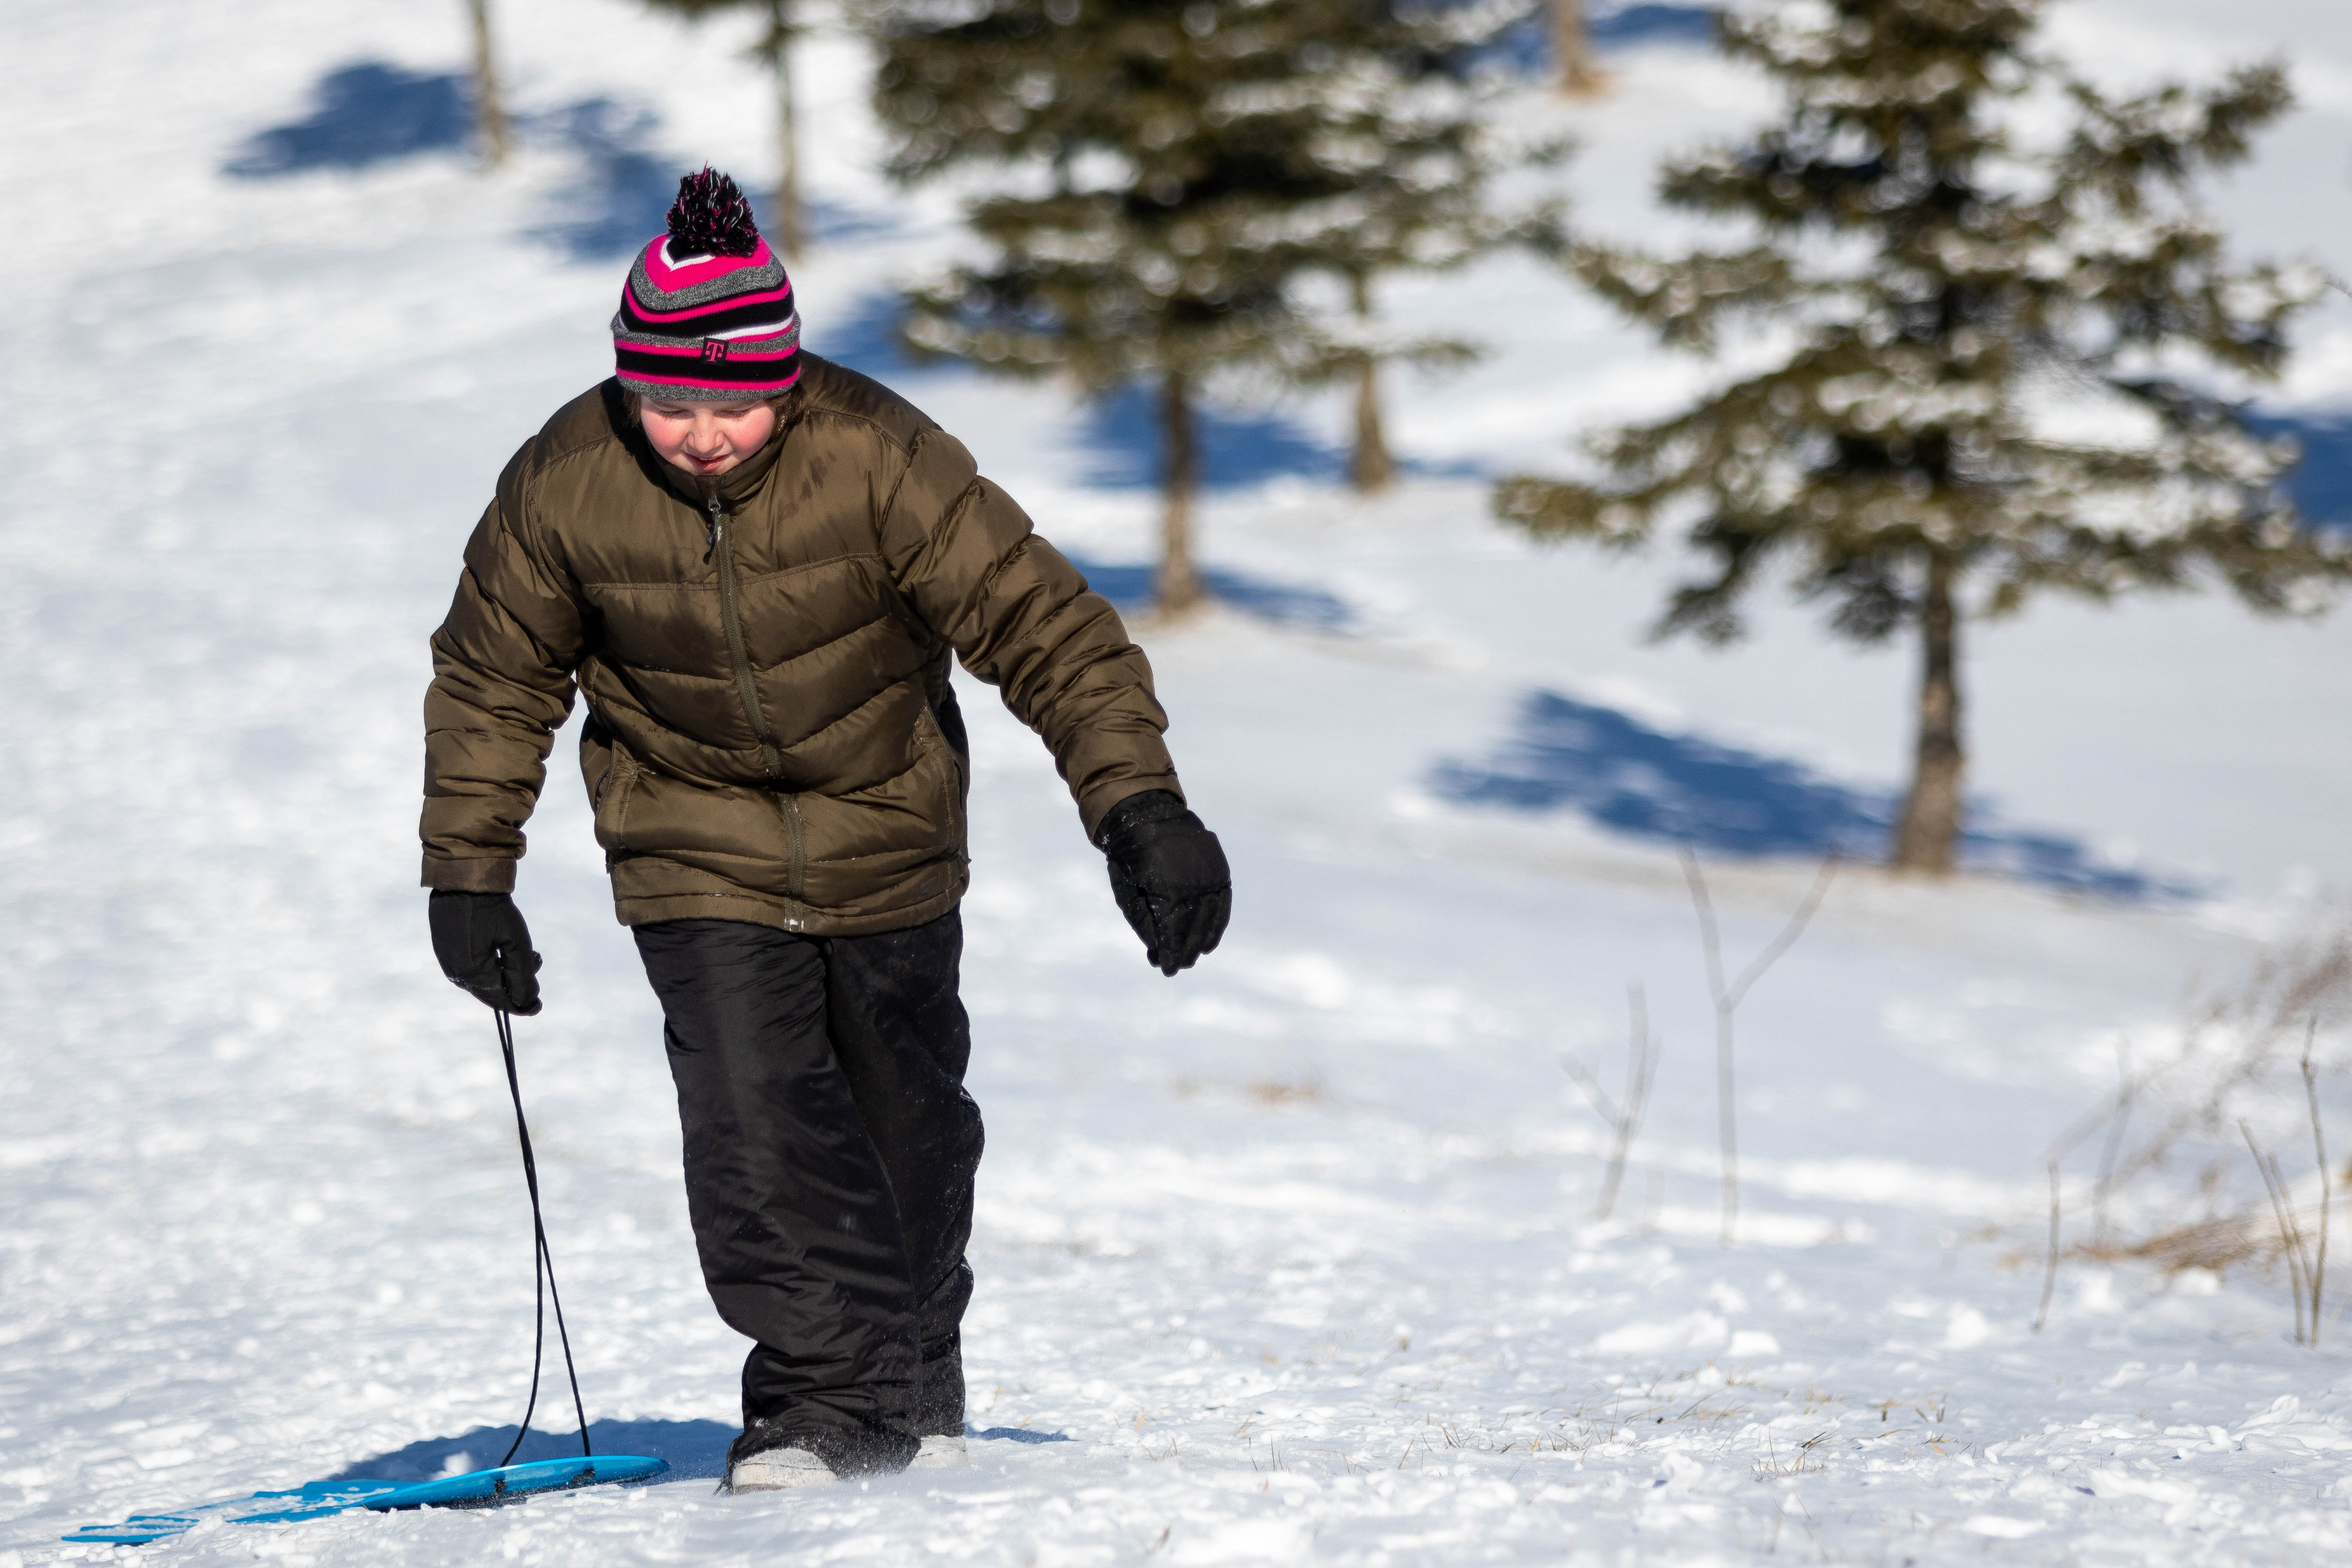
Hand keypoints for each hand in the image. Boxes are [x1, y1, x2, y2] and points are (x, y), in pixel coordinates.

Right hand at [428, 891, 543, 1014]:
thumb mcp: (515, 942)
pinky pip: (471, 967)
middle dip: (516, 984)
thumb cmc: (491, 908)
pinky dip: (492, 964)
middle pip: (491, 991)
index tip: (538, 1006)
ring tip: (529, 953)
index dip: (521, 1006)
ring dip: (506, 971)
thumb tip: (527, 1002)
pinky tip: (505, 949)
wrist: (462, 880)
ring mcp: (447, 961)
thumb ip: (522, 975)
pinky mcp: (445, 950)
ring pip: (482, 979)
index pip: (500, 1000)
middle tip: (537, 963)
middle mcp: (455, 973)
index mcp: (472, 974)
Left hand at [1094, 790, 1230, 976]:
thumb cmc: (1129, 856)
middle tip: (1178, 966)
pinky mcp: (1218, 868)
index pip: (1173, 934)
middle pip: (1193, 929)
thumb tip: (1157, 951)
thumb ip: (1144, 923)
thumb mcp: (1127, 892)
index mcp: (1168, 891)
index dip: (1170, 954)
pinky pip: (1222, 902)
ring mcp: (1209, 875)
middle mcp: (1194, 884)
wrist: (1145, 813)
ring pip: (1211, 918)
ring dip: (1203, 941)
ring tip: (1194, 956)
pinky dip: (1218, 923)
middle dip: (1185, 951)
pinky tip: (1210, 940)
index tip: (1166, 970)